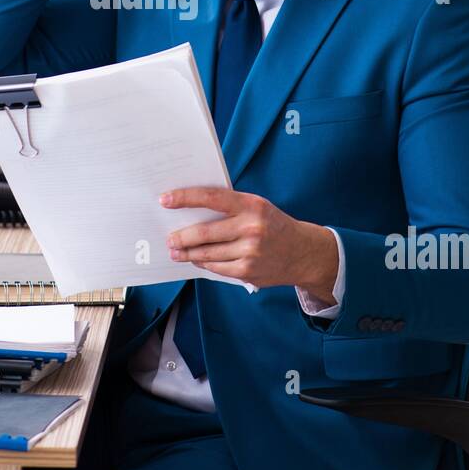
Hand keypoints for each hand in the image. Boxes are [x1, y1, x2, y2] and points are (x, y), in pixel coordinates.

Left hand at [160, 187, 338, 300]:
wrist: (303, 252)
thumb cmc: (273, 225)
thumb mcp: (257, 207)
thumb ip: (229, 207)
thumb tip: (190, 211)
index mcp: (252, 205)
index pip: (211, 197)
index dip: (185, 198)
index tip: (165, 200)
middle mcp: (251, 228)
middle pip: (204, 232)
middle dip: (181, 236)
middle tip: (168, 238)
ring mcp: (249, 252)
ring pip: (207, 253)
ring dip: (187, 253)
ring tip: (175, 251)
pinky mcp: (248, 271)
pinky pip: (216, 267)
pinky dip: (203, 263)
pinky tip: (195, 260)